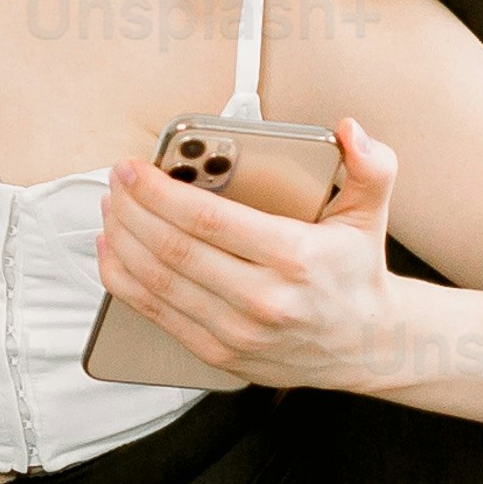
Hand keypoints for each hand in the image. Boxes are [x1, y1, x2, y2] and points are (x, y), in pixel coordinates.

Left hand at [97, 115, 402, 387]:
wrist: (367, 346)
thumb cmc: (355, 272)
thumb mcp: (371, 214)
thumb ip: (371, 167)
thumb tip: (352, 131)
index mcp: (295, 258)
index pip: (208, 220)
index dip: (160, 191)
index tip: (132, 168)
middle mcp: (263, 300)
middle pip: (174, 249)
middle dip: (132, 209)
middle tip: (116, 180)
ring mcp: (237, 332)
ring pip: (158, 282)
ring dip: (122, 241)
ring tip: (110, 208)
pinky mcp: (218, 352)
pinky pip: (156, 314)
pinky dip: (124, 281)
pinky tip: (112, 250)